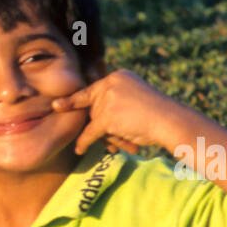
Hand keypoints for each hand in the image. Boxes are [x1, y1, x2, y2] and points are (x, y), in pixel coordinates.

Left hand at [50, 69, 191, 155]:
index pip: (92, 91)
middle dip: (104, 127)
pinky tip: (79, 149)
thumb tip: (91, 123)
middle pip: (93, 110)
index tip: (56, 105)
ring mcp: (107, 99)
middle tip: (123, 136)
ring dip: (109, 136)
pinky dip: (85, 142)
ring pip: (94, 123)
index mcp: (118, 76)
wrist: (170, 121)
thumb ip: (114, 103)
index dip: (74, 101)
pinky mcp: (106, 116)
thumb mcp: (135, 99)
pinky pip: (90, 132)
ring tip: (127, 140)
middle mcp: (111, 83)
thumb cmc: (156, 116)